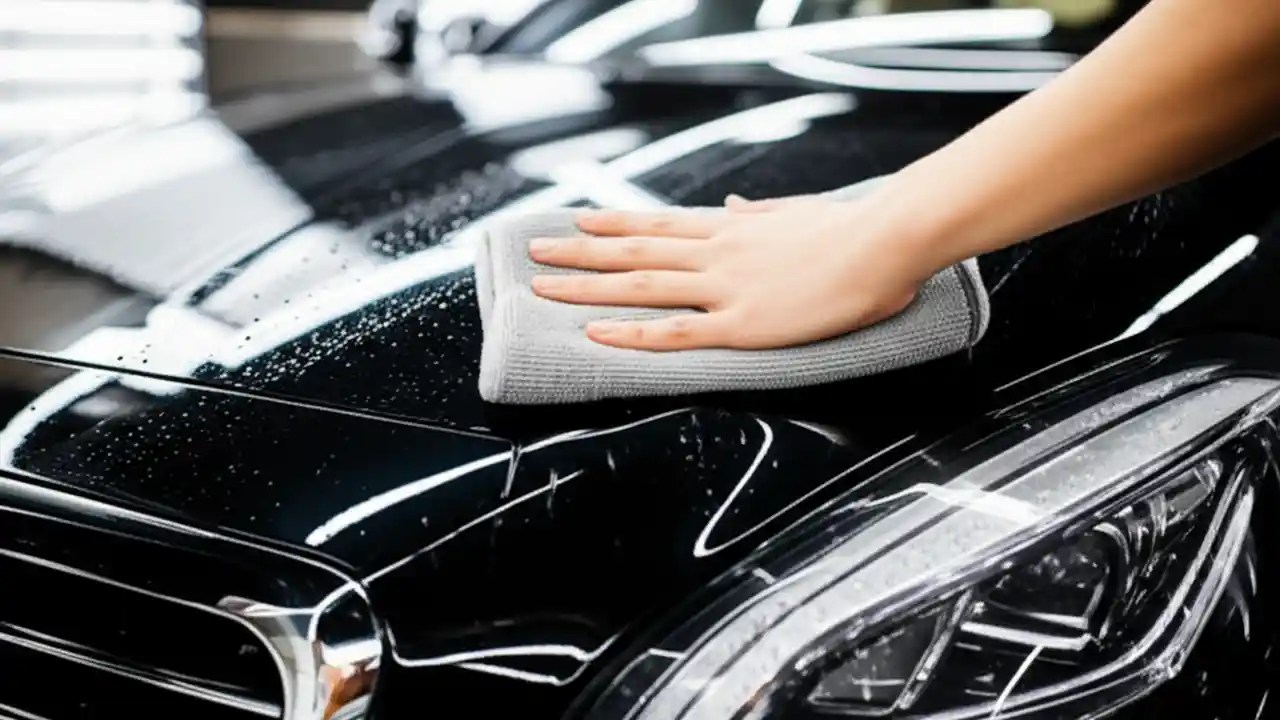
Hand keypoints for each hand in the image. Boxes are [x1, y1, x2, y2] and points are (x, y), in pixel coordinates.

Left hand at [527, 192, 939, 350]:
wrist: (887, 239)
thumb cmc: (853, 228)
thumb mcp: (797, 212)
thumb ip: (758, 213)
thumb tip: (732, 205)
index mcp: (733, 228)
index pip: (658, 224)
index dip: (614, 223)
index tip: (580, 219)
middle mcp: (717, 252)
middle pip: (633, 251)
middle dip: (579, 250)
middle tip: (535, 249)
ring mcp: (725, 287)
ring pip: (640, 286)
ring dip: (586, 284)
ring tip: (542, 285)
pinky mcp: (742, 324)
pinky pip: (675, 332)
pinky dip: (630, 331)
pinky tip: (595, 331)